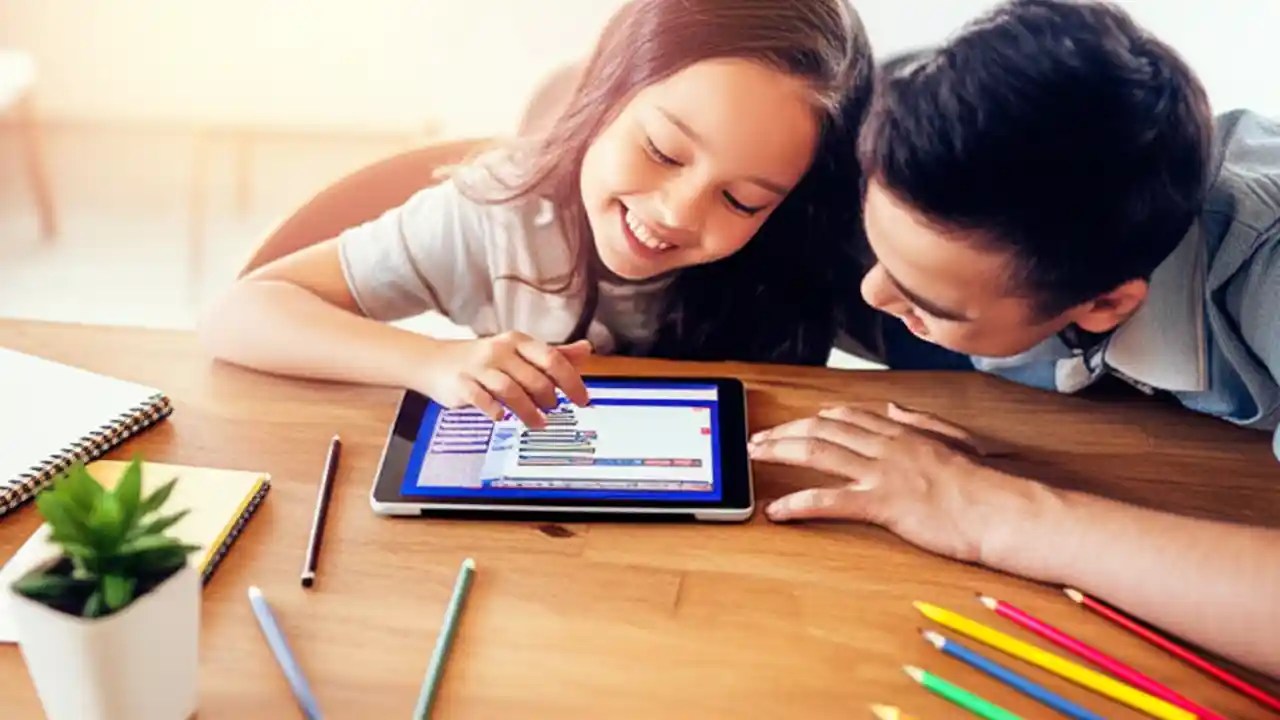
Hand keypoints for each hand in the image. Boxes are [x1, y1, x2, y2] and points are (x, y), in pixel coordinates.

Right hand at [417, 333, 591, 427]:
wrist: (435, 361)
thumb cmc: (484, 359)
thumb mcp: (519, 352)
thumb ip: (553, 354)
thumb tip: (587, 350)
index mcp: (518, 342)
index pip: (552, 358)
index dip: (571, 381)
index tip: (582, 400)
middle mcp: (500, 351)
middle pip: (534, 377)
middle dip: (549, 399)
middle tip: (553, 410)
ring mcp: (479, 368)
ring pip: (511, 390)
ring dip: (528, 411)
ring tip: (538, 423)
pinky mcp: (461, 384)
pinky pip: (482, 399)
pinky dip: (495, 411)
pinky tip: (503, 418)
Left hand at [748, 403, 1039, 562]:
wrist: (1002, 510)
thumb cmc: (984, 486)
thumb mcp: (955, 441)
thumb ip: (921, 421)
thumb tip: (894, 407)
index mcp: (903, 431)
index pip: (847, 415)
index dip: (814, 417)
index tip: (794, 422)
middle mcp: (887, 445)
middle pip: (823, 428)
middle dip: (785, 430)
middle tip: (758, 439)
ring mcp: (882, 472)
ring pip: (818, 452)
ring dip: (780, 452)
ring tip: (755, 458)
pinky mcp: (881, 503)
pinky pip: (828, 500)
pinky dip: (797, 503)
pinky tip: (777, 510)